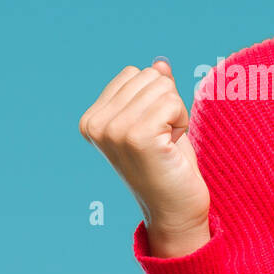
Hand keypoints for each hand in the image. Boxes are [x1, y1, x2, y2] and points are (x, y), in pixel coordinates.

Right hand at [79, 57, 210, 254]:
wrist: (175, 210)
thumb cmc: (168, 166)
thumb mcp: (158, 120)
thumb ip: (154, 91)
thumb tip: (160, 63)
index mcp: (92, 119)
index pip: (134, 74)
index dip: (154, 99)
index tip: (152, 133)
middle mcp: (96, 124)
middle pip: (149, 76)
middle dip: (166, 104)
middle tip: (163, 141)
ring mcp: (114, 130)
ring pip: (163, 86)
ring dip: (175, 114)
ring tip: (167, 145)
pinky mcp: (137, 136)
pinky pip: (172, 101)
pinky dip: (181, 121)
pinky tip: (172, 147)